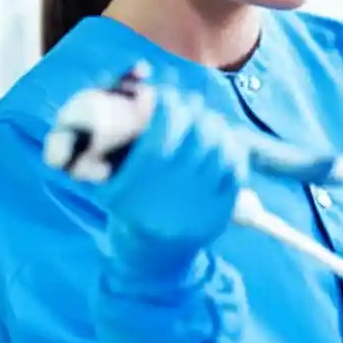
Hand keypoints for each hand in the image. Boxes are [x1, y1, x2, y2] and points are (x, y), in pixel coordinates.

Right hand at [53, 80, 248, 283]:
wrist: (153, 252)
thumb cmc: (129, 206)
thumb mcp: (107, 179)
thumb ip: (110, 139)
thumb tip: (135, 90)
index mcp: (143, 181)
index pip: (166, 127)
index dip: (169, 104)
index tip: (166, 95)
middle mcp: (174, 189)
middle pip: (197, 133)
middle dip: (193, 111)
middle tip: (187, 104)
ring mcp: (202, 199)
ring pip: (220, 147)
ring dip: (213, 125)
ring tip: (204, 119)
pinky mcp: (222, 208)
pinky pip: (236, 168)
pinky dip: (232, 147)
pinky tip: (222, 139)